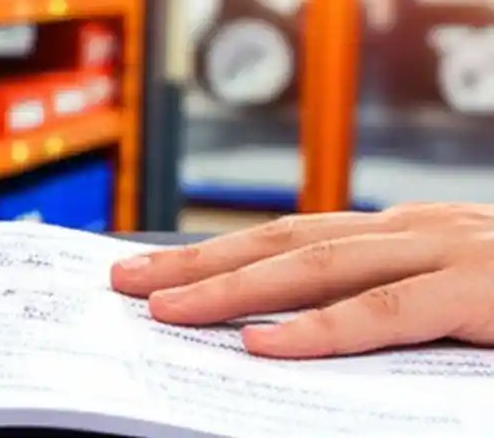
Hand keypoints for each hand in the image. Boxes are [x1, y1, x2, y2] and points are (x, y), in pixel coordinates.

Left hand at [110, 204, 493, 358]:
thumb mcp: (457, 297)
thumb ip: (391, 310)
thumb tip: (294, 341)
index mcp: (406, 234)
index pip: (289, 237)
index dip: (214, 251)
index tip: (148, 269)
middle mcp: (416, 231)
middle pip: (282, 241)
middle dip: (197, 262)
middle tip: (122, 281)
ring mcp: (450, 253)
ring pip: (318, 266)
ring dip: (234, 287)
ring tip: (164, 309)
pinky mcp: (484, 290)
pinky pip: (391, 313)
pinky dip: (324, 330)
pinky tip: (268, 348)